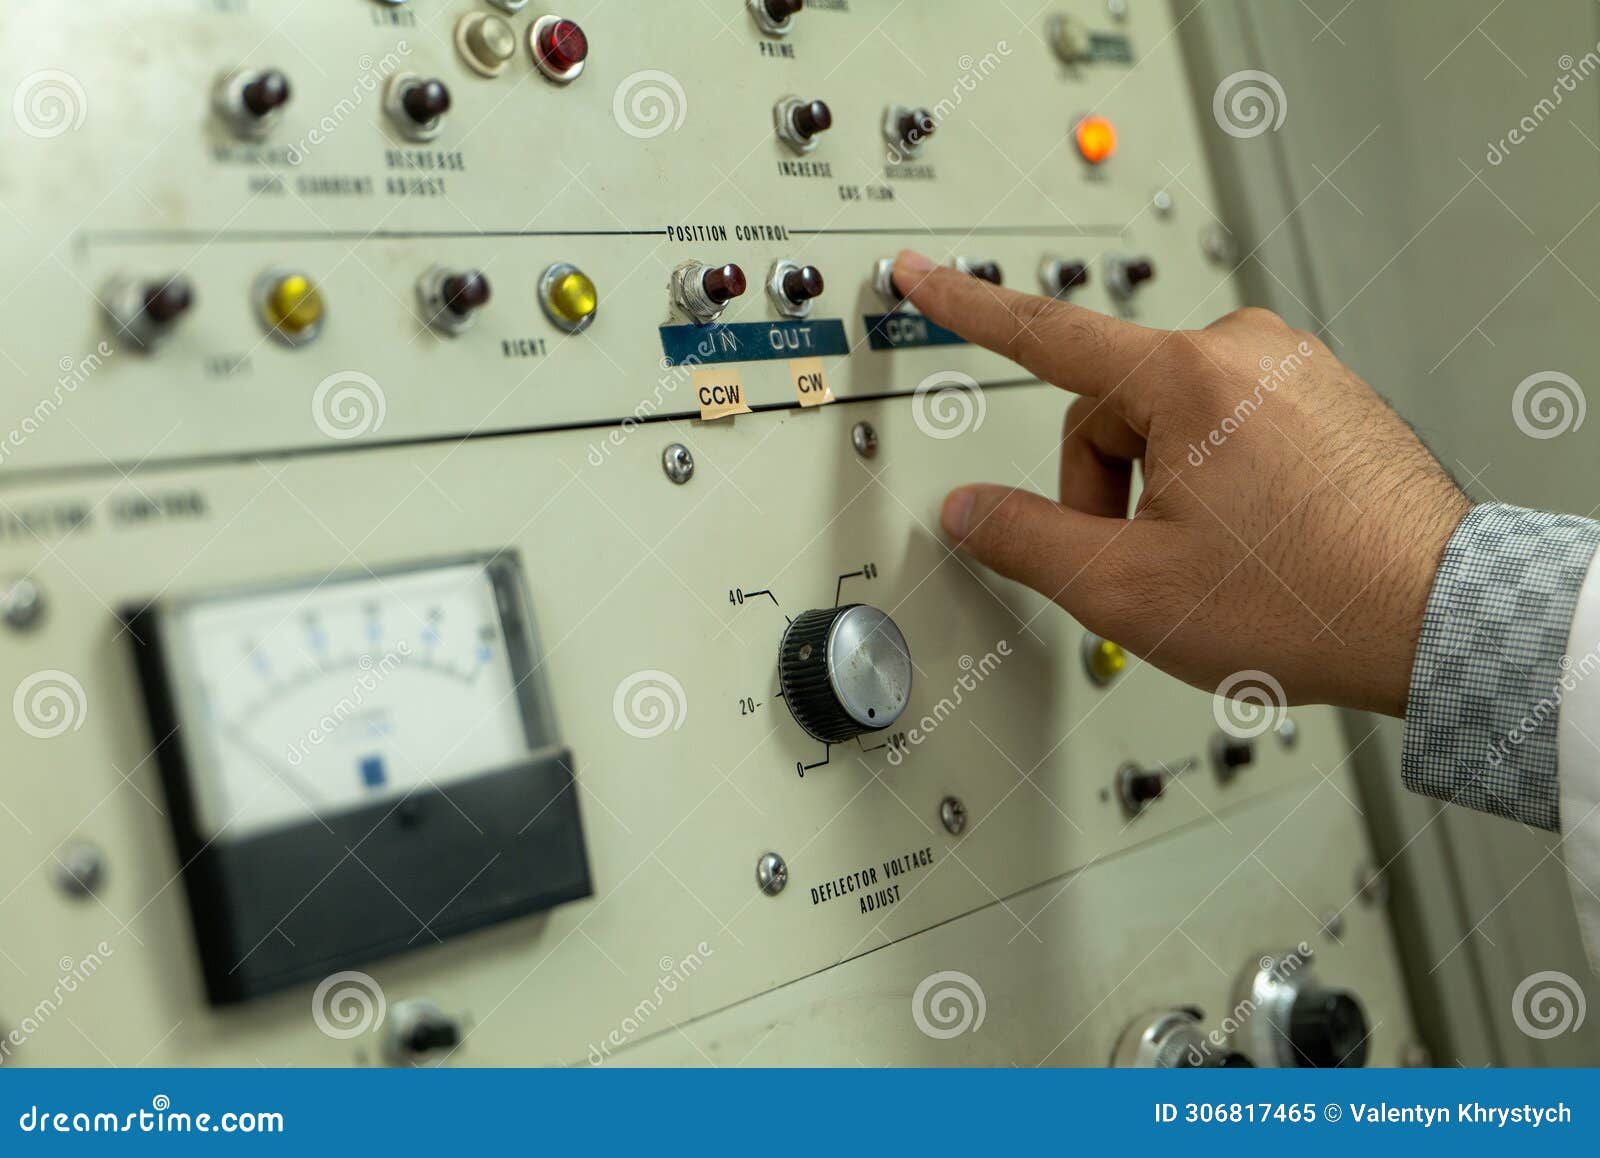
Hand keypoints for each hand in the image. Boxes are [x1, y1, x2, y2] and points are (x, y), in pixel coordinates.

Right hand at [891, 250, 1469, 717]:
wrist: (1439, 618)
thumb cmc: (1305, 599)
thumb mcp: (1129, 590)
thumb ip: (1026, 540)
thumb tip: (969, 511)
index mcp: (1188, 377)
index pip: (1044, 333)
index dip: (965, 306)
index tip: (920, 273)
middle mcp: (1244, 350)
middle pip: (1110, 409)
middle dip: (1104, 488)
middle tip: (1143, 564)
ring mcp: (1293, 369)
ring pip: (1168, 421)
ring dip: (1160, 488)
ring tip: (1213, 559)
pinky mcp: (1325, 394)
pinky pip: (1227, 424)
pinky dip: (1213, 479)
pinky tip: (1249, 538)